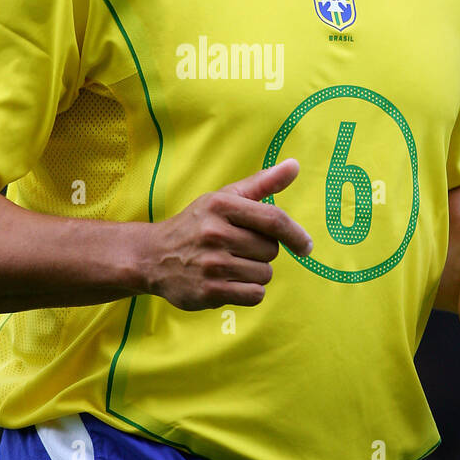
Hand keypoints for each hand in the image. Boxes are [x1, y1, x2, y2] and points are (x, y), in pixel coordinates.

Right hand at [145, 158, 312, 310]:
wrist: (153, 256)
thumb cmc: (197, 224)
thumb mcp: (224, 198)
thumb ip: (262, 183)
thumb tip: (294, 165)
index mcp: (221, 205)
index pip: (274, 219)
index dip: (296, 234)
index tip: (306, 246)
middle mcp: (215, 233)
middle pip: (271, 251)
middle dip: (262, 252)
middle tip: (238, 248)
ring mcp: (211, 264)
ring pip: (264, 274)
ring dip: (255, 273)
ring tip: (230, 265)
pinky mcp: (209, 291)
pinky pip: (254, 295)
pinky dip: (249, 291)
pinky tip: (230, 282)